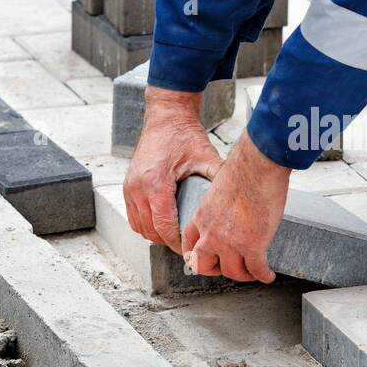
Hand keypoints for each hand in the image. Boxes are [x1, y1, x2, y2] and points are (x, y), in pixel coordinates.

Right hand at [123, 87, 223, 253]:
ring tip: (178, 237)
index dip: (179, 244)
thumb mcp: (205, 157)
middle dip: (170, 242)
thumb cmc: (183, 135)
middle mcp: (138, 188)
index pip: (164, 228)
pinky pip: (134, 217)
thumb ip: (218, 178)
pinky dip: (147, 225)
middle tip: (190, 247)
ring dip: (157, 235)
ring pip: (140, 228)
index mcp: (155, 185)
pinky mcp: (128, 186)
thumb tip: (239, 197)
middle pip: (151, 232)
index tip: (193, 250)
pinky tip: (164, 224)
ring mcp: (130, 188)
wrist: (166, 116)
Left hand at [181, 133, 288, 283]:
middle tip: (226, 269)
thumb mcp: (218, 187)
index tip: (205, 259)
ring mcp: (231, 243)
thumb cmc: (243, 169)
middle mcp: (212, 234)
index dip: (195, 257)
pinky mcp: (253, 246)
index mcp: (202, 217)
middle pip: (203, 266)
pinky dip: (264, 275)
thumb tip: (232, 203)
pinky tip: (269, 274)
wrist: (257, 167)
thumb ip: (220, 202)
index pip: (188, 245)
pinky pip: (257, 270)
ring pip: (232, 272)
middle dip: (215, 270)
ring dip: (243, 275)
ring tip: (253, 272)